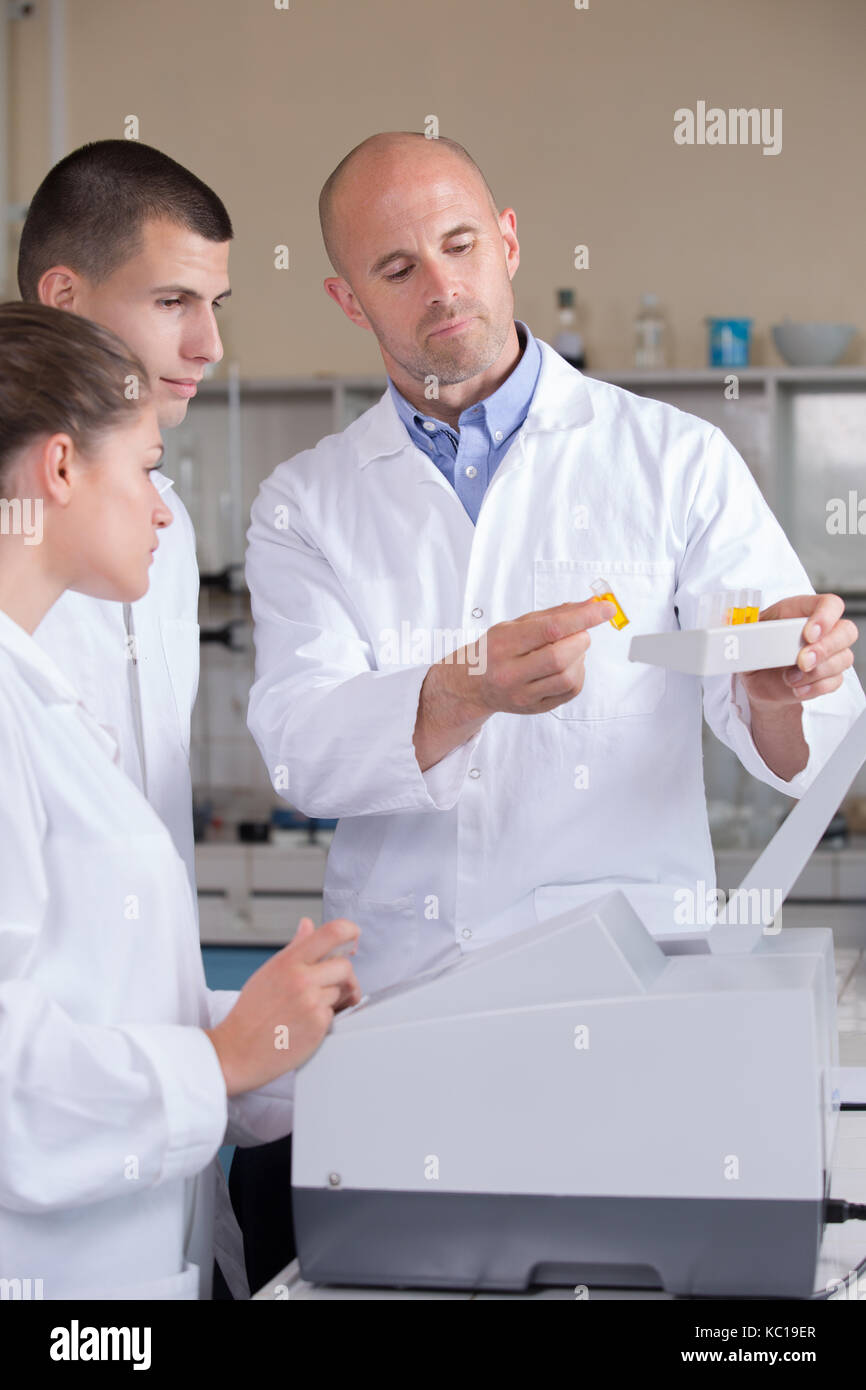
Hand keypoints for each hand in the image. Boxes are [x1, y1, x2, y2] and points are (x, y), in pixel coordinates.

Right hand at [204, 916, 360, 1096]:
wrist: (237, 1050)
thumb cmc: (251, 1012)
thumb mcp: (269, 971)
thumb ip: (295, 947)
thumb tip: (308, 924)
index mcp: (288, 961)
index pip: (332, 932)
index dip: (349, 931)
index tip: (353, 936)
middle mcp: (301, 979)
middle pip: (345, 966)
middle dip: (342, 976)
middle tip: (329, 984)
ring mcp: (311, 1002)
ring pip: (342, 991)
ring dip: (334, 999)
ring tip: (309, 1007)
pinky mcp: (318, 1025)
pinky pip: (336, 1013)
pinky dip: (327, 1018)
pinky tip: (307, 1023)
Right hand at [451, 598, 615, 716]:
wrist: (472, 684)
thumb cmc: (497, 649)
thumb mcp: (516, 625)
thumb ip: (554, 614)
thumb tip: (591, 604)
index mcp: (503, 644)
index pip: (550, 629)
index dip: (583, 617)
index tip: (606, 608)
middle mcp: (510, 672)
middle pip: (560, 656)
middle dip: (580, 639)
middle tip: (579, 632)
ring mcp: (522, 694)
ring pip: (568, 677)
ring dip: (579, 658)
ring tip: (570, 650)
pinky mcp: (535, 708)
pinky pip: (570, 691)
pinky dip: (577, 673)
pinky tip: (567, 666)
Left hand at [739, 593, 857, 709]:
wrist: (759, 679)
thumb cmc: (756, 648)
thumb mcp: (746, 635)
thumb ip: (744, 628)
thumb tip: (729, 623)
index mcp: (802, 611)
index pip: (830, 604)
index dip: (825, 617)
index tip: (808, 634)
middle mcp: (823, 630)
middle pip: (846, 631)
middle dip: (825, 648)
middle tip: (802, 661)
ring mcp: (829, 654)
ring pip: (843, 659)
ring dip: (816, 672)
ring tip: (789, 679)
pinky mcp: (828, 676)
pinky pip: (835, 681)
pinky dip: (815, 688)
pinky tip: (796, 689)